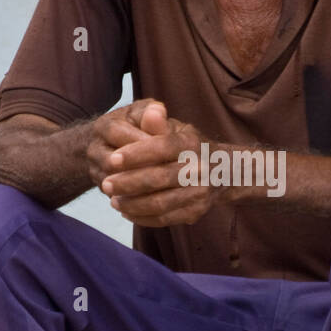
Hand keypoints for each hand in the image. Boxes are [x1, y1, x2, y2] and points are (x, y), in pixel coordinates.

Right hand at [83, 98, 167, 189]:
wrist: (108, 145)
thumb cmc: (133, 124)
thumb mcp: (141, 113)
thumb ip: (150, 113)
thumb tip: (159, 111)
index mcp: (104, 126)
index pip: (118, 135)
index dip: (143, 143)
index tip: (169, 150)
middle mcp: (94, 149)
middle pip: (113, 163)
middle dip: (142, 168)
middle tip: (169, 173)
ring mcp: (95, 171)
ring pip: (114, 184)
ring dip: (139, 187)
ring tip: (166, 187)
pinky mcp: (104, 189)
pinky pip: (119, 197)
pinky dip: (138, 198)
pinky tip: (159, 198)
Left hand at [100, 101, 220, 226]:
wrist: (225, 172)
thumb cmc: (190, 147)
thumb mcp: (177, 130)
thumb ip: (158, 124)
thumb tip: (151, 111)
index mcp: (191, 144)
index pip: (162, 147)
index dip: (136, 154)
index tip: (112, 159)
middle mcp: (199, 169)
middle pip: (159, 178)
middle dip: (128, 183)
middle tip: (106, 184)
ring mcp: (199, 193)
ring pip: (160, 203)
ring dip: (132, 204)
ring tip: (113, 200)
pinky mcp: (195, 212)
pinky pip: (165, 219)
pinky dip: (142, 218)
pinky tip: (127, 212)